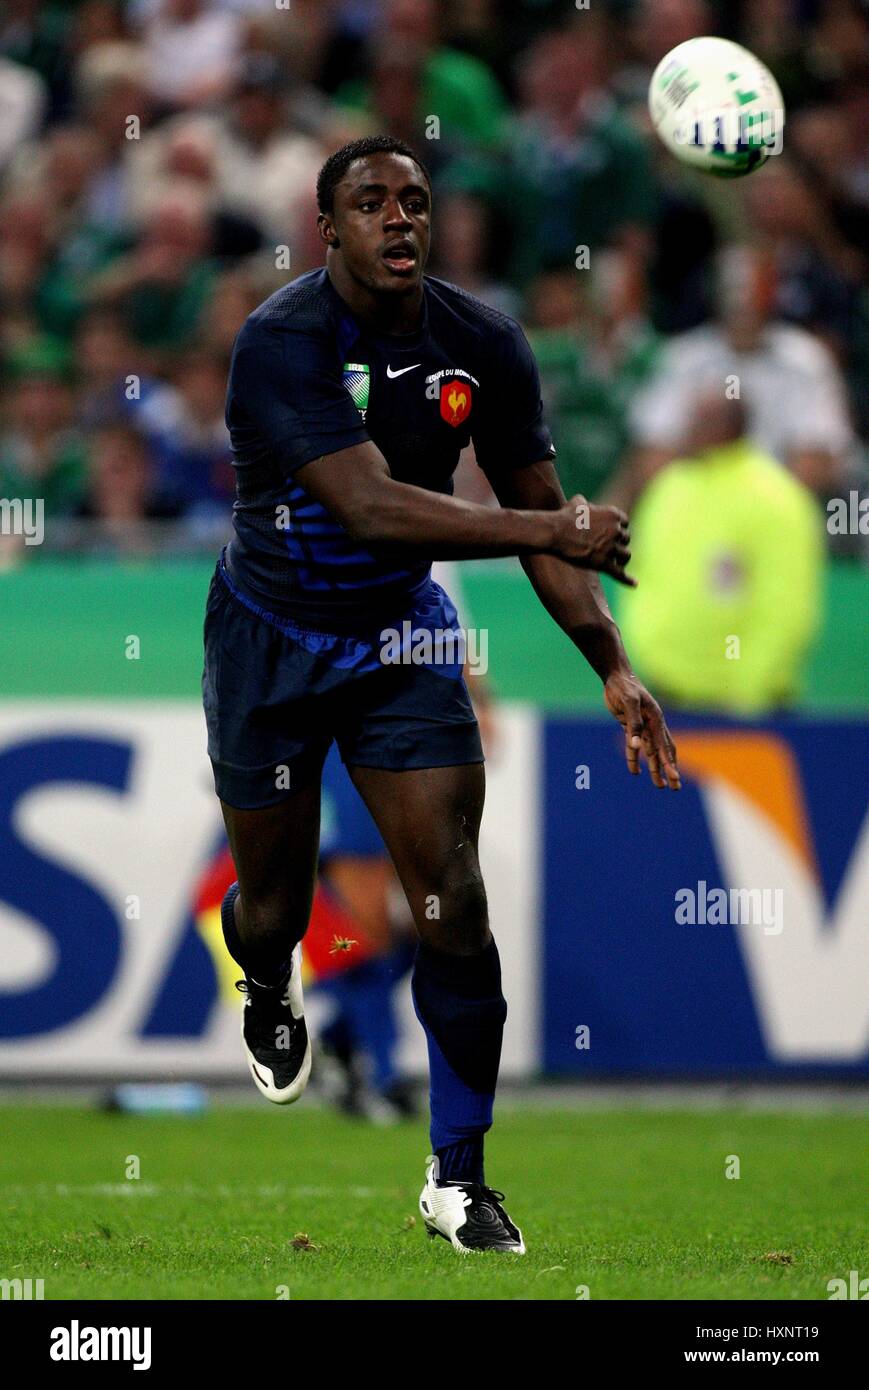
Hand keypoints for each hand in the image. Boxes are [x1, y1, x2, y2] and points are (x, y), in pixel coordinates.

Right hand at [553, 497, 634, 585]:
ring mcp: (611, 548)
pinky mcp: (603, 563)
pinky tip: (634, 584)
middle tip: (610, 548)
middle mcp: (616, 530)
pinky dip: (627, 579)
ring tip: (617, 563)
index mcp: (613, 514)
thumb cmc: (564, 516)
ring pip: (625, 555)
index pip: (625, 522)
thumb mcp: (577, 502)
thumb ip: (588, 504)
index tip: (612, 533)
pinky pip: (619, 573)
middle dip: (619, 543)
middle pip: (626, 539)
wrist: (555, 532)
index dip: (619, 528)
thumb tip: (585, 504)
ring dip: (621, 559)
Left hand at [604, 670, 680, 788]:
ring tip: (660, 786)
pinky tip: (636, 770)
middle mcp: (653, 725)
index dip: (669, 763)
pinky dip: (635, 758)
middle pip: (663, 752)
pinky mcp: (631, 727)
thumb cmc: (625, 687)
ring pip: (652, 752)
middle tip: (675, 788)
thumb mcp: (629, 703)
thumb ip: (633, 725)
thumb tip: (635, 746)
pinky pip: (635, 747)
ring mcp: (643, 727)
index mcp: (656, 719)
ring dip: (655, 768)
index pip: (664, 746)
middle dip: (669, 770)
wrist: (616, 676)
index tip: (673, 777)